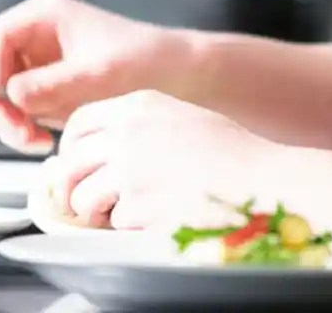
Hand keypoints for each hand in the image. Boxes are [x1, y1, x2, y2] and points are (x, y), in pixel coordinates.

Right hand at [0, 0, 202, 152]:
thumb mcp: (100, 74)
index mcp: (44, 16)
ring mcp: (37, 66)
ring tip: (35, 143)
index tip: (7, 99)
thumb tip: (11, 94)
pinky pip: (15, 112)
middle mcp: (34, 37)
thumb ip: (54, 84)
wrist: (178, 79)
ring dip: (6, 122)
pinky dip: (21, 129)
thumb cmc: (147, 62)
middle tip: (21, 133)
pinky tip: (45, 142)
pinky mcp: (45, 91)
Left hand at [46, 90, 275, 229]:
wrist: (261, 180)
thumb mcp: (181, 118)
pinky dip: (130, 227)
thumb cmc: (232, 153)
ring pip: (82, 196)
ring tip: (118, 215)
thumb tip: (102, 151)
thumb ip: (139, 126)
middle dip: (72, 187)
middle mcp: (127, 132)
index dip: (72, 149)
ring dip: (95, 212)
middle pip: (70, 162)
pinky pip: (115, 222)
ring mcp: (129, 168)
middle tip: (83, 202)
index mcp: (138, 104)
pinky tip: (155, 219)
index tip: (77, 164)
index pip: (78, 122)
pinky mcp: (136, 203)